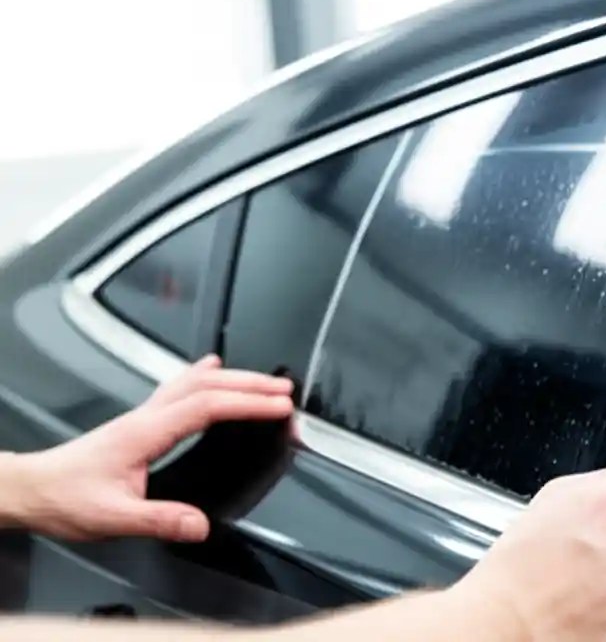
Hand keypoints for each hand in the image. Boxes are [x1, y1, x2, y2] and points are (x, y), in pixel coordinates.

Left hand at [7, 355, 292, 542]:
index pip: (206, 406)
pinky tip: (210, 369)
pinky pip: (178, 387)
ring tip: (264, 382)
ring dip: (234, 379)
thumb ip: (158, 520)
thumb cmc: (65, 499)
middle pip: (206, 386)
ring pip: (194, 382)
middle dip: (251, 386)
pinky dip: (204, 375)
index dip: (246, 404)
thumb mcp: (112, 518)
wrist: (32, 490)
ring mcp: (142, 417)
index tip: (279, 408)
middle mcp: (145, 418)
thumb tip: (199, 524)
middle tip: (285, 392)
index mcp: (144, 433)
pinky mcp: (139, 422)